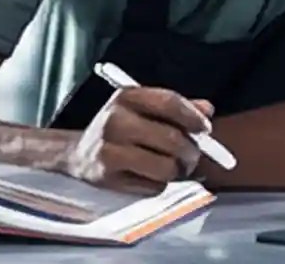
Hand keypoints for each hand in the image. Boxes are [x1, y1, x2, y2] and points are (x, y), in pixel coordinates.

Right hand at [62, 87, 215, 193]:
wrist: (77, 154)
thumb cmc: (118, 130)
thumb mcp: (141, 110)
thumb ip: (175, 108)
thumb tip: (207, 110)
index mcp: (126, 97)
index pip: (169, 102)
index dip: (193, 117)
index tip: (205, 129)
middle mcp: (116, 120)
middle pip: (172, 138)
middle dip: (192, 151)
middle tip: (194, 156)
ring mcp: (110, 149)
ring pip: (167, 167)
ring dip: (177, 171)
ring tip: (172, 167)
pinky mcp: (108, 177)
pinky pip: (153, 186)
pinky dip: (159, 184)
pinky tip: (148, 176)